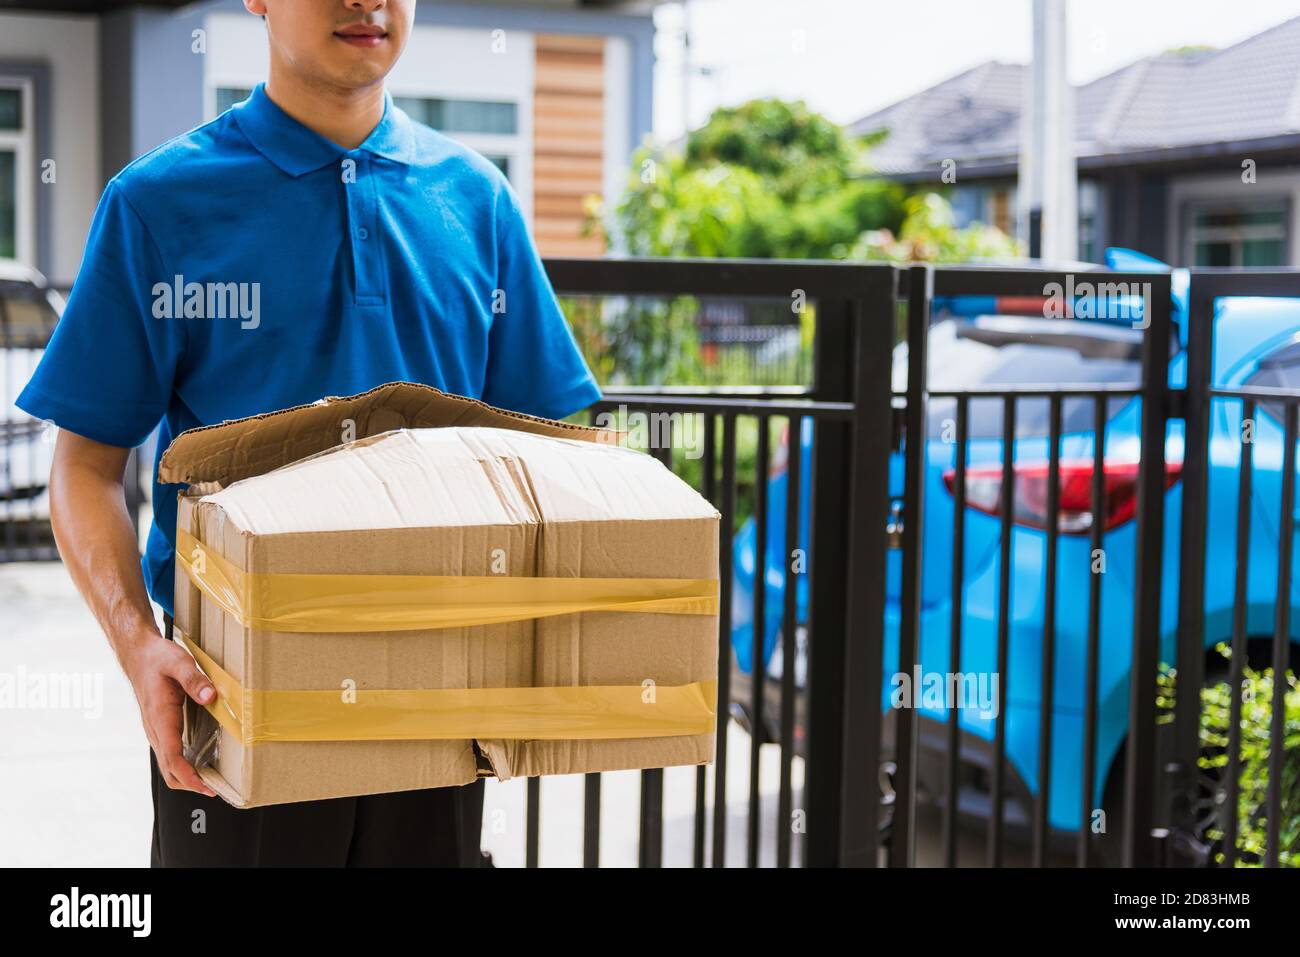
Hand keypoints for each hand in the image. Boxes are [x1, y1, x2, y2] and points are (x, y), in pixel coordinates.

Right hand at [123, 633, 218, 797]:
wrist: (138, 654)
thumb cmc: (158, 658)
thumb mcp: (178, 662)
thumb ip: (194, 679)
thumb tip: (209, 697)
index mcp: (160, 717)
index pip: (172, 757)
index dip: (189, 776)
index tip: (206, 787)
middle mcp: (155, 729)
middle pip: (168, 769)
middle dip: (190, 785)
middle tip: (215, 790)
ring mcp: (155, 730)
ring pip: (167, 765)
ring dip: (186, 778)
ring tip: (210, 782)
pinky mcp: (159, 728)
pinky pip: (168, 754)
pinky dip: (182, 766)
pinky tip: (199, 764)